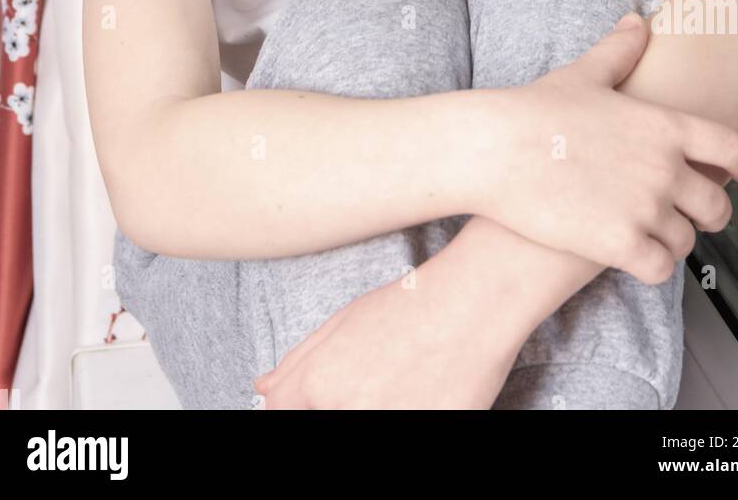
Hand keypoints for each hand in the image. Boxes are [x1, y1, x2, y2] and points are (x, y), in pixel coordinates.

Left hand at [252, 270, 517, 409]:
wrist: (473, 304)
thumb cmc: (410, 304)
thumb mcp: (343, 321)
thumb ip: (298, 362)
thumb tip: (264, 390)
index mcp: (320, 385)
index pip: (285, 412)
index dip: (303, 403)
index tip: (334, 389)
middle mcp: (349, 412)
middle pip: (326, 423)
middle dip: (346, 402)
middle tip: (379, 378)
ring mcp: (392, 425)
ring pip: (367, 421)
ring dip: (382, 405)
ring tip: (404, 383)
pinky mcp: (430, 433)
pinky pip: (407, 426)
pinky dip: (412, 410)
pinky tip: (423, 392)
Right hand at [476, 12, 737, 282]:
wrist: (495, 149)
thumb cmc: (535, 109)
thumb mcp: (584, 73)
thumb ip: (619, 50)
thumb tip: (636, 19)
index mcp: (665, 125)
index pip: (733, 149)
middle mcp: (665, 168)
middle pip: (717, 205)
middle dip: (709, 213)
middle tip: (693, 216)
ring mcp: (645, 209)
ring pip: (687, 242)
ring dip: (674, 241)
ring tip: (656, 236)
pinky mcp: (619, 244)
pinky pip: (659, 270)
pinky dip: (652, 266)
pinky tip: (634, 256)